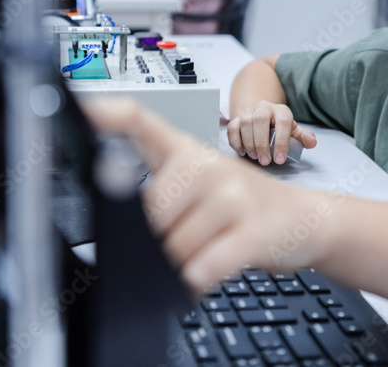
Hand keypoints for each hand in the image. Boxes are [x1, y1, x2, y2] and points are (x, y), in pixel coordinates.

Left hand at [83, 98, 331, 291]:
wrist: (305, 220)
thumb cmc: (242, 206)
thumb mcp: (201, 186)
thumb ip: (159, 192)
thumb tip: (108, 215)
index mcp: (187, 150)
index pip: (141, 121)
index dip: (107, 113)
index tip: (82, 107)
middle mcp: (207, 164)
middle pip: (150, 214)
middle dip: (159, 240)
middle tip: (190, 235)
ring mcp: (232, 196)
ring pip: (173, 248)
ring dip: (182, 264)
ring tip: (208, 248)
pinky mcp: (253, 230)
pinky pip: (202, 267)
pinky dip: (197, 280)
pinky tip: (209, 271)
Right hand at [227, 100, 316, 165]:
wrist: (260, 112)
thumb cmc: (278, 125)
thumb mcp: (292, 129)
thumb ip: (302, 136)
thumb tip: (312, 143)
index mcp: (280, 111)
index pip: (282, 123)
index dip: (282, 141)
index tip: (280, 159)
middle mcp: (263, 107)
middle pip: (260, 120)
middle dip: (261, 143)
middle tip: (265, 161)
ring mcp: (248, 112)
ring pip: (245, 124)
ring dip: (249, 143)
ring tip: (254, 157)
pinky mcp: (236, 118)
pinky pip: (232, 128)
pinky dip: (235, 141)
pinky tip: (242, 152)